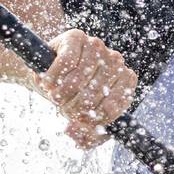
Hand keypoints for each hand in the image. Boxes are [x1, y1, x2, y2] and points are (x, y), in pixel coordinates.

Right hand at [35, 29, 137, 148]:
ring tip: (55, 96)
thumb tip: (74, 133)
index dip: (92, 120)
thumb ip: (86, 136)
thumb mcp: (82, 120)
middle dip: (73, 109)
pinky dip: (53, 78)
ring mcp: (97, 46)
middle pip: (93, 96)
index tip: (78, 121)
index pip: (113, 108)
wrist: (49, 73)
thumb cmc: (71, 98)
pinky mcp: (76, 37)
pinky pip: (65, 63)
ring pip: (78, 80)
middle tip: (62, 108)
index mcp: (124, 80)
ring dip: (60, 95)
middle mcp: (115, 60)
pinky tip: (49, 83)